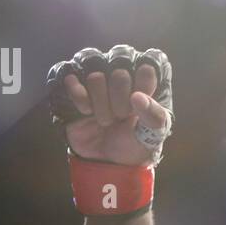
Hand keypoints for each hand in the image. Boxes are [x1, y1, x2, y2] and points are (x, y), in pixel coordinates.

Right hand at [48, 45, 172, 165]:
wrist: (109, 160)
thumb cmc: (136, 141)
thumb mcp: (154, 134)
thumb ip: (154, 115)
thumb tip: (137, 97)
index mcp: (146, 79)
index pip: (147, 64)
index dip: (143, 85)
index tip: (140, 105)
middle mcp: (122, 73)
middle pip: (119, 72)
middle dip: (120, 101)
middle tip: (121, 117)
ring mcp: (98, 80)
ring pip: (95, 76)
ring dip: (100, 103)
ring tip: (105, 119)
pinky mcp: (76, 87)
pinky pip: (71, 77)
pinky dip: (79, 97)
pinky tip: (85, 111)